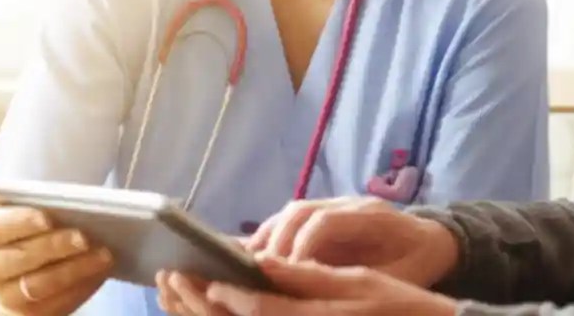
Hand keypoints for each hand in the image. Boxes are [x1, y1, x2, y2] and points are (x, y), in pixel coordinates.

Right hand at [0, 200, 113, 314]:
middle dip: (54, 247)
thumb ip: (33, 199)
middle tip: (85, 237)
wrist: (26, 258)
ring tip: (103, 255)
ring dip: (73, 270)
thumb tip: (64, 195)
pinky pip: (52, 307)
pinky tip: (99, 272)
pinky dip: (79, 289)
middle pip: (17, 260)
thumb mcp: (22, 206)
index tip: (48, 217)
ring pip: (36, 287)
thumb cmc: (27, 225)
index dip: (20, 222)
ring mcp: (1, 299)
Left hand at [161, 257, 458, 315]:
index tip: (191, 272)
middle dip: (199, 306)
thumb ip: (307, 275)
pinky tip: (217, 309)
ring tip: (182, 293)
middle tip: (173, 278)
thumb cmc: (400, 304)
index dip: (218, 292)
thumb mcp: (359, 280)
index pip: (255, 311)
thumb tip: (260, 262)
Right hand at [246, 197, 458, 286]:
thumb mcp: (404, 276)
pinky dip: (272, 236)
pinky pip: (293, 220)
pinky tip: (254, 257)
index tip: (286, 274)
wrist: (435, 239)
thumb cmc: (420, 260)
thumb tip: (324, 291)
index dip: (301, 247)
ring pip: (292, 212)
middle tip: (256, 273)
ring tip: (246, 265)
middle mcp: (349, 203)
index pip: (326, 222)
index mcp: (371, 215)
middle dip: (276, 242)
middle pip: (301, 211)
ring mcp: (336, 205)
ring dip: (267, 237)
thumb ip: (370, 280)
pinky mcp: (326, 214)